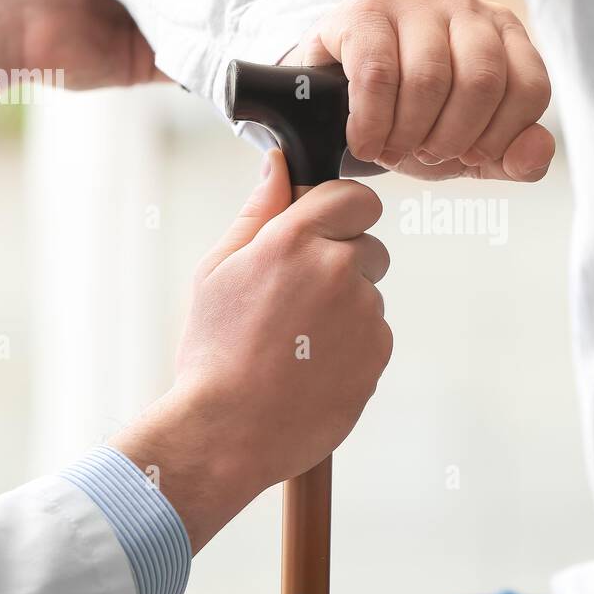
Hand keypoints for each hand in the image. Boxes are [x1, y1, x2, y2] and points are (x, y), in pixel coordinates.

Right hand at [110, 150, 391, 552]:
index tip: (324, 231)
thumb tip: (279, 163)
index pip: (356, 197)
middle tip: (298, 300)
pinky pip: (375, 334)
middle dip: (344, 263)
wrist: (228, 430)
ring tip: (297, 342)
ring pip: (370, 294)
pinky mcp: (378, 352)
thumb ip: (259, 211)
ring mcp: (364, 312)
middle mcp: (337, 268)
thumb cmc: (214, 351)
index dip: (342, 212)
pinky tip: (313, 366)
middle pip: (369, 245)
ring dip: (346, 308)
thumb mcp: (218, 269)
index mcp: (295, 239)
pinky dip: (353, 346)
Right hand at [287, 0, 555, 181]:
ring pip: (429, 79)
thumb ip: (514, 159)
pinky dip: (372, 123)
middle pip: (482, 82)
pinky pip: (377, 74)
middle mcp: (466, 7)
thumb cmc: (413, 117)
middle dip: (452, 138)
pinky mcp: (366, 9)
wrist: (340, 94)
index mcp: (505, 35)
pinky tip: (365, 142)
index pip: (530, 88)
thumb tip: (537, 153)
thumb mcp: (470, 148)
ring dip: (408, 135)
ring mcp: (416, 1)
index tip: (467, 156)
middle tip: (425, 154)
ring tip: (392, 149)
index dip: (499, 137)